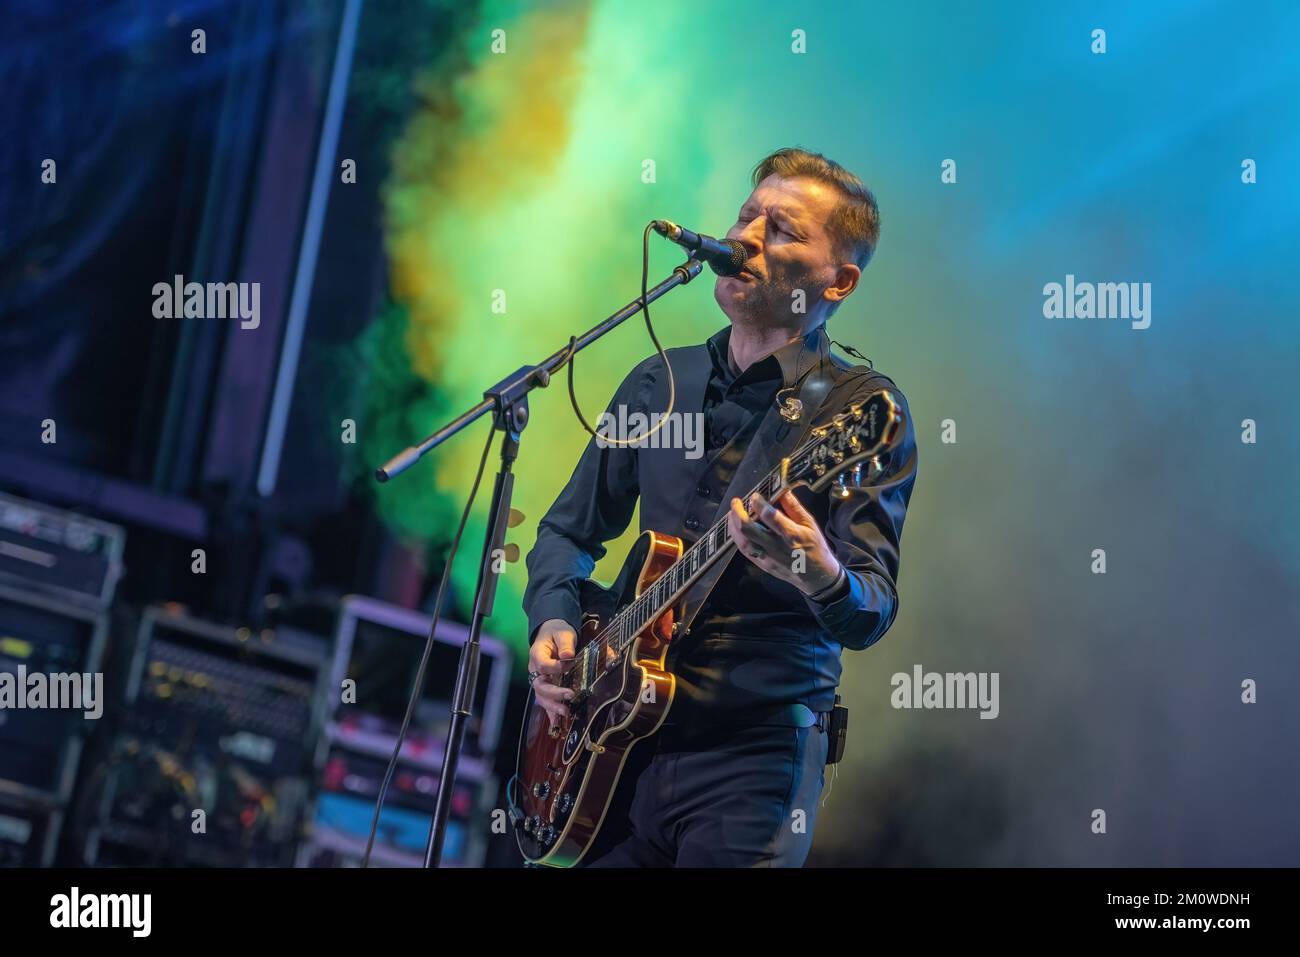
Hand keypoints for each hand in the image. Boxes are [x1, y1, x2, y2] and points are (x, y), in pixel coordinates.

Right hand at [528, 619, 576, 730]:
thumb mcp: (563, 633)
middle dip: (554, 693)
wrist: (552, 634)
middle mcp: (535, 670)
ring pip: (541, 696)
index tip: (568, 664)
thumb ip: (566, 644)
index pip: (543, 665)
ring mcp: (540, 680)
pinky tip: (557, 722)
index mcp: (537, 654)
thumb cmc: (557, 633)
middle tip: (569, 695)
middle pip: (540, 685)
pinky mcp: (546, 686)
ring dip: (552, 706)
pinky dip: (551, 712)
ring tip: (565, 712)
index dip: (555, 667)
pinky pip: (546, 701)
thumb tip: (568, 656)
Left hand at [727, 491, 841, 595]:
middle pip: (750, 531)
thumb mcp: (810, 524)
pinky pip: (746, 551)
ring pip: (744, 542)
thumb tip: (782, 490)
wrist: (817, 577)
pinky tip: (736, 529)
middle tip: (736, 502)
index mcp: (792, 535)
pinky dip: (738, 538)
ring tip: (732, 514)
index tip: (755, 496)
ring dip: (733, 526)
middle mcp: (777, 547)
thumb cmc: (816, 548)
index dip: (759, 504)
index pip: (770, 516)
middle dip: (738, 514)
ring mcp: (768, 558)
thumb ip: (794, 507)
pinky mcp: (763, 565)